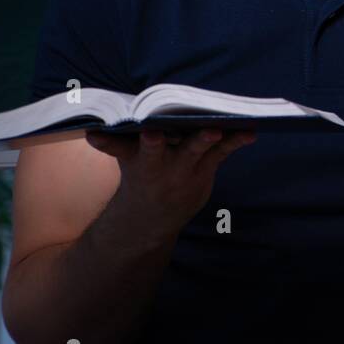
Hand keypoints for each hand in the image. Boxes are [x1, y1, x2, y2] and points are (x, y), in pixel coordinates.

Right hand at [85, 127, 256, 231]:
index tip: (101, 134)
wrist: (155, 215)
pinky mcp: (205, 170)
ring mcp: (182, 169)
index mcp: (134, 158)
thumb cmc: (142, 172)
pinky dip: (236, 142)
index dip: (110, 142)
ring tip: (215, 129)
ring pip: (194, 150)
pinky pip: (222, 152)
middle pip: (155, 151)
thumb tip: (92, 130)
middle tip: (153, 132)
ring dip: (205, 140)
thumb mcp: (126, 157)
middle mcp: (157, 165)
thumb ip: (115, 142)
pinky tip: (251, 133)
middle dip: (154, 142)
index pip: (120, 148)